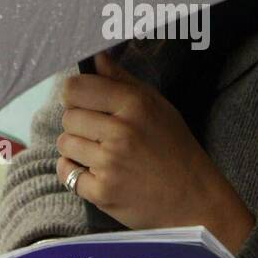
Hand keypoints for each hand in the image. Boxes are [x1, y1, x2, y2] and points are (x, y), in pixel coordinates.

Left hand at [55, 51, 254, 252]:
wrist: (194, 200)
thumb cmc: (175, 149)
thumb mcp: (156, 106)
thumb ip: (121, 80)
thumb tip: (95, 57)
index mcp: (135, 104)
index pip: (75, 89)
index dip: (74, 95)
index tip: (82, 103)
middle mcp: (121, 131)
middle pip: (68, 117)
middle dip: (78, 125)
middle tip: (101, 135)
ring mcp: (110, 163)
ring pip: (64, 144)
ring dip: (77, 149)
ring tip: (102, 155)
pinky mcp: (102, 192)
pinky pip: (67, 173)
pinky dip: (75, 174)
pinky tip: (96, 173)